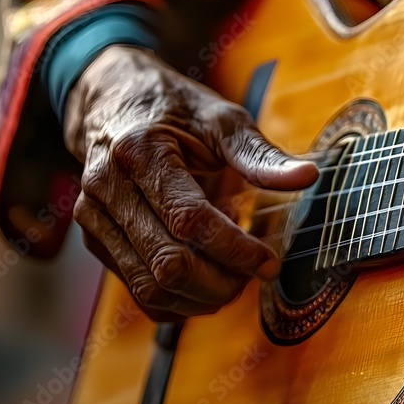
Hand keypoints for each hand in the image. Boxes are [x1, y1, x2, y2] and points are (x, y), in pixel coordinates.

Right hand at [64, 45, 318, 320]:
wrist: (113, 101)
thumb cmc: (175, 110)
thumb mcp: (221, 120)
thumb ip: (261, 154)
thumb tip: (308, 176)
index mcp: (141, 152)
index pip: (189, 220)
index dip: (235, 250)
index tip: (270, 261)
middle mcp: (108, 187)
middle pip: (168, 263)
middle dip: (222, 281)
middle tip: (254, 273)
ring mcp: (94, 217)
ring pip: (150, 285)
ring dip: (201, 296)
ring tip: (233, 278)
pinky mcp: (95, 238)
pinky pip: (136, 290)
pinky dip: (178, 301)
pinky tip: (205, 284)